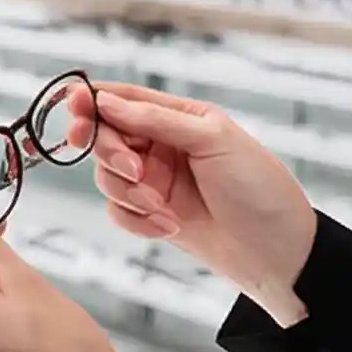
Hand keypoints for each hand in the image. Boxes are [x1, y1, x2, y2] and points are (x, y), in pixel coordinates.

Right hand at [68, 83, 316, 326]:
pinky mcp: (149, 212)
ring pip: (106, 176)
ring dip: (130, 194)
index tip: (75, 109)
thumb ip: (156, 120)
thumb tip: (106, 102)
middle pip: (105, 136)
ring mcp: (153, 179)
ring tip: (163, 208)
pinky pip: (117, 211)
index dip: (92, 101)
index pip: (123, 99)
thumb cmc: (257, 187)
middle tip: (134, 170)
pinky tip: (167, 227)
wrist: (276, 251)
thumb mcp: (212, 140)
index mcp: (178, 115)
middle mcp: (159, 144)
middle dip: (113, 154)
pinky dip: (136, 220)